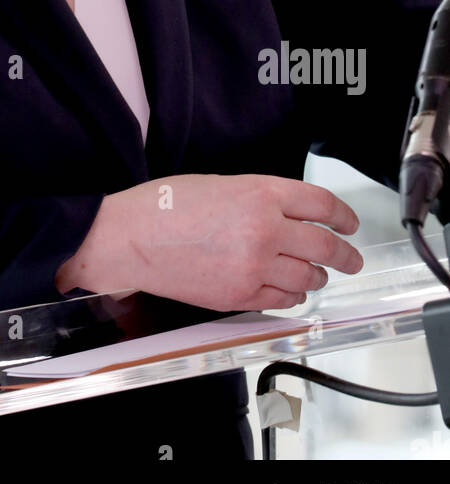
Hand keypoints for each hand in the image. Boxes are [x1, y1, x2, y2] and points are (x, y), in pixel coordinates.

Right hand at [55, 173, 362, 310]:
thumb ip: (261, 198)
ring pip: (307, 277)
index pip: (322, 204)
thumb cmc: (166, 205)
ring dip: (317, 277)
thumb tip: (290, 216)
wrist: (131, 237)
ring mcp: (254, 266)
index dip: (344, 216)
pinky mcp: (240, 296)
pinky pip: (282, 300)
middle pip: (325, 245)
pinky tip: (290, 291)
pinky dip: (292, 296)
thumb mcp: (222, 183)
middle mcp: (266, 229)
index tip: (350, 224)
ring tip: (316, 275)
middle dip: (344, 254)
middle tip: (351, 259)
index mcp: (261, 193)